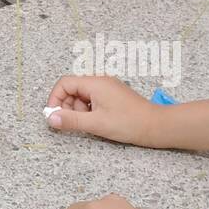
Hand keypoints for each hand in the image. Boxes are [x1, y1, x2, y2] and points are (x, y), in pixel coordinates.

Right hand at [44, 72, 164, 146]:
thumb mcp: (96, 124)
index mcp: (95, 83)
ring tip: (90, 124)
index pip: (65, 83)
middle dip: (68, 106)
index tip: (54, 115)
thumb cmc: (129, 123)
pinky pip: (93, 100)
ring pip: (82, 96)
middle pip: (72, 89)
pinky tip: (98, 122)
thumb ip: (71, 120)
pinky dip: (89, 111)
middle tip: (72, 123)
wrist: (157, 126)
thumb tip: (51, 118)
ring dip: (79, 110)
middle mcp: (100, 81)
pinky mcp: (113, 96)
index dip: (55, 98)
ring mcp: (107, 88)